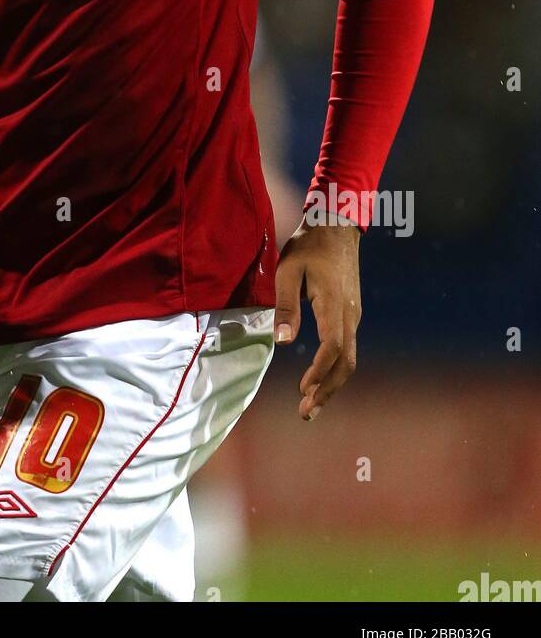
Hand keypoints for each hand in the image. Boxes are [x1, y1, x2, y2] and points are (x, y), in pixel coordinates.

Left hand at [273, 216, 361, 420]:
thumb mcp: (288, 270)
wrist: (337, 225)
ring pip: (350, 358)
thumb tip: (283, 341)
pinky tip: (319, 377)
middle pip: (347, 363)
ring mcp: (354, 314)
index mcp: (334, 304)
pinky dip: (335, 369)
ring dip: (332, 383)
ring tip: (311, 403)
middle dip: (328, 391)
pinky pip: (347, 348)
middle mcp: (350, 314)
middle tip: (307, 412)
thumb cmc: (308, 245)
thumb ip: (286, 305)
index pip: (333, 348)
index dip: (319, 372)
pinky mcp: (351, 313)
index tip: (302, 389)